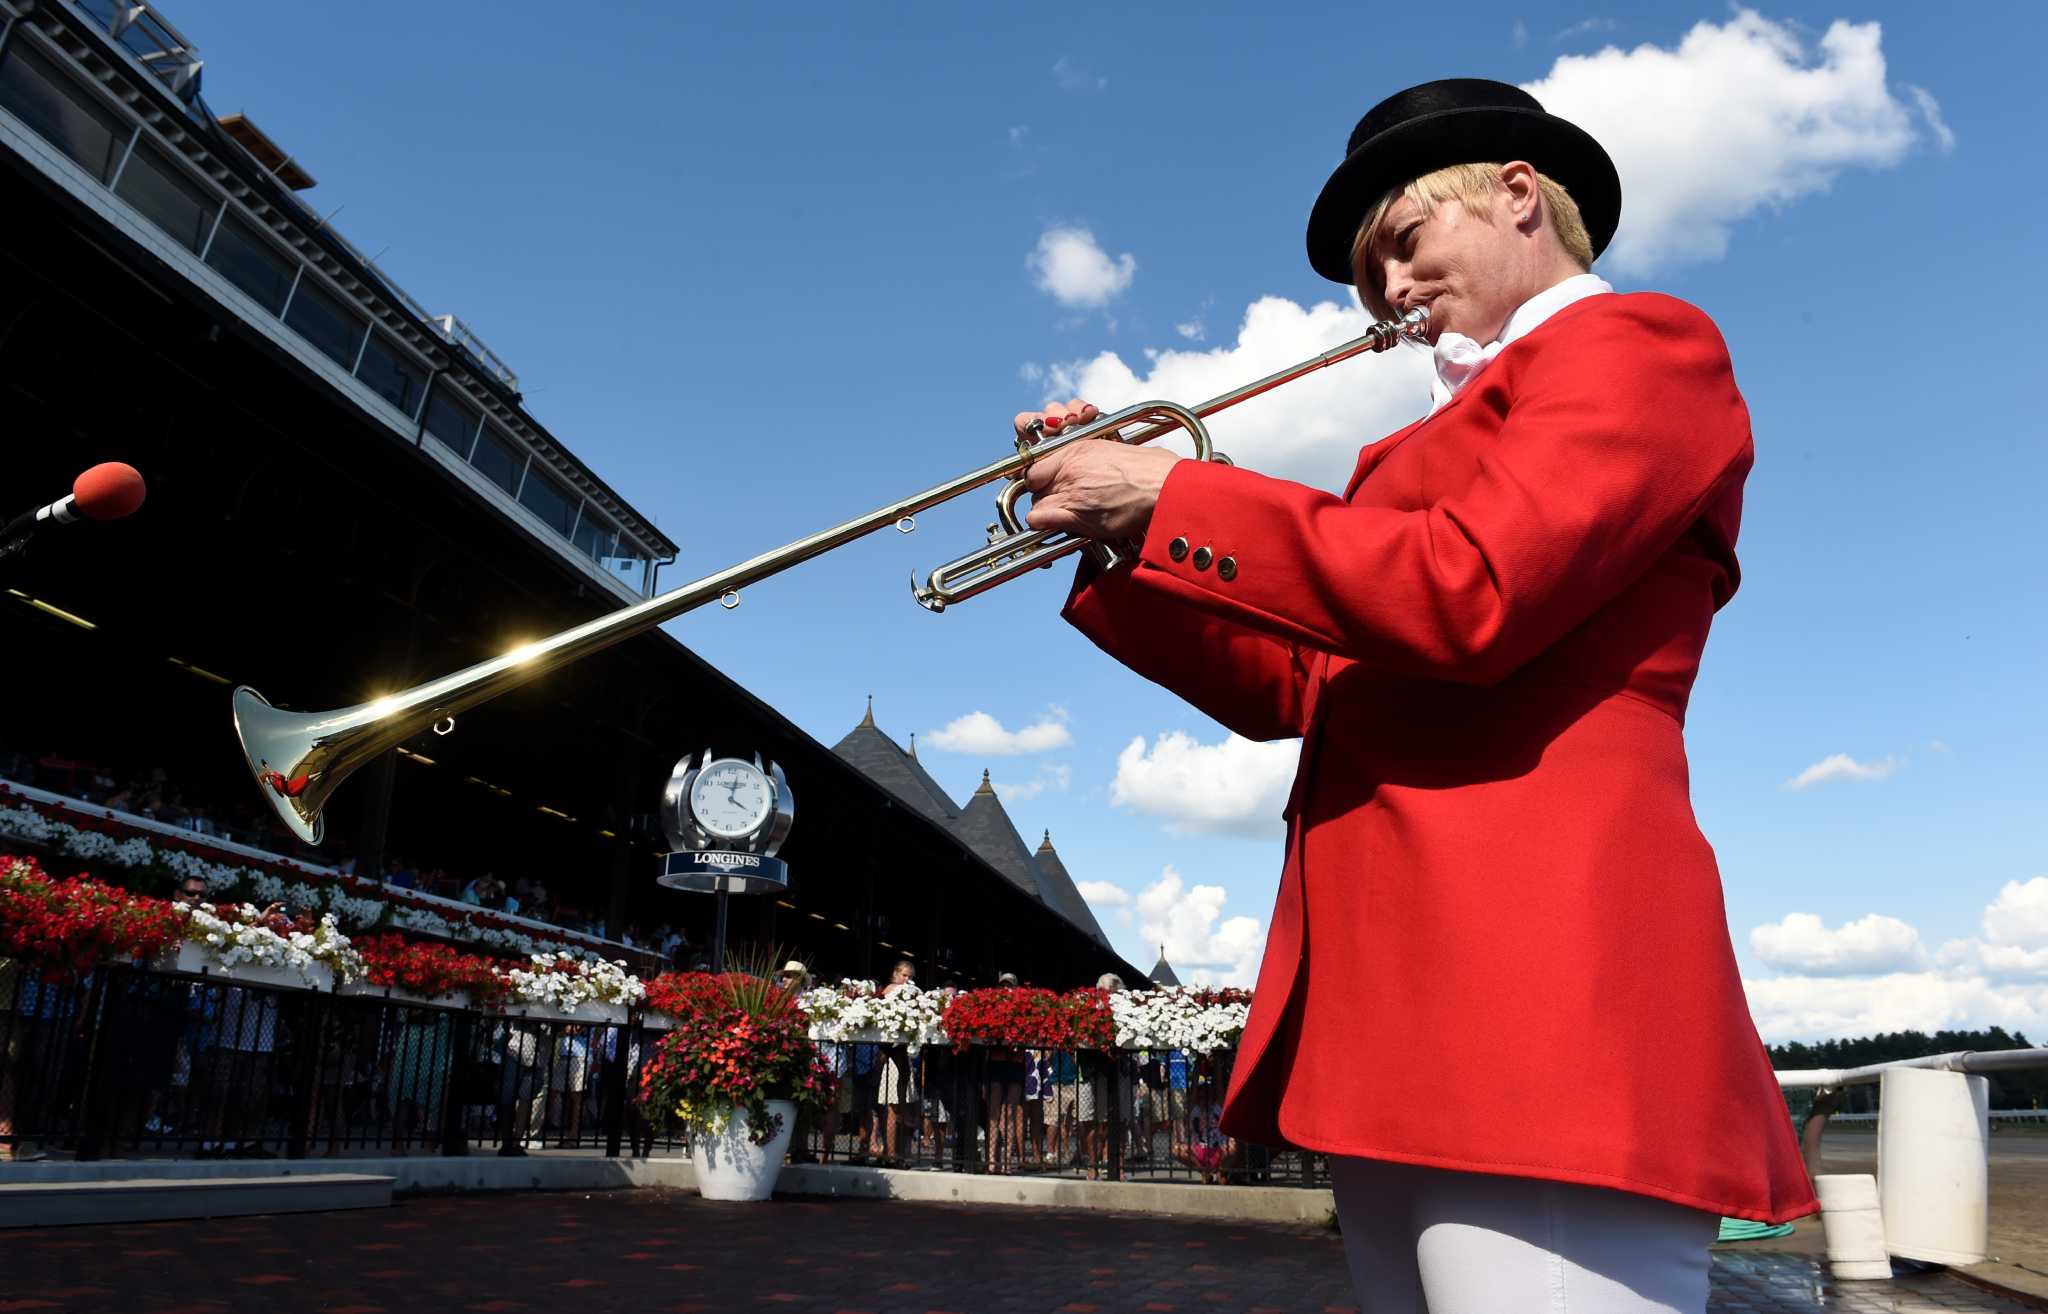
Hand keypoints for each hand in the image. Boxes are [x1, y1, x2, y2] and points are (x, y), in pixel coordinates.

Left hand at [1013, 398, 1177, 540]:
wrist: (1163, 487)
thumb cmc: (1147, 470)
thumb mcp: (1109, 452)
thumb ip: (1083, 459)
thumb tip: (1074, 466)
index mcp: (1076, 450)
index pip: (1034, 465)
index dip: (1039, 478)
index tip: (1045, 485)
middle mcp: (1069, 468)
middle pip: (1034, 485)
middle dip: (1044, 495)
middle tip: (1061, 502)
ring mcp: (1070, 491)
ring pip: (1036, 503)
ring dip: (1048, 511)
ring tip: (1067, 514)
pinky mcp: (1076, 515)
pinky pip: (1038, 519)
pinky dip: (1042, 524)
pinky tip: (1055, 525)